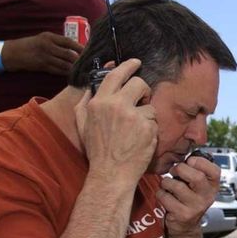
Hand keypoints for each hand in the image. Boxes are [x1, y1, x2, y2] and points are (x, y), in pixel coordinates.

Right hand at [2, 31, 82, 74]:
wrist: (12, 53)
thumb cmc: (29, 44)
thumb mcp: (42, 38)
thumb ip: (56, 41)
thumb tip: (74, 46)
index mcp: (49, 37)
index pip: (68, 41)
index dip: (80, 47)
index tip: (88, 51)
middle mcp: (48, 46)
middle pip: (68, 54)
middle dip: (79, 59)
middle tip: (89, 63)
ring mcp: (45, 57)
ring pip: (64, 64)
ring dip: (74, 68)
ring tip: (83, 69)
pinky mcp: (42, 67)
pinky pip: (58, 70)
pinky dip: (66, 72)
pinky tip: (72, 74)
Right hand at [75, 59, 155, 180]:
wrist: (111, 174)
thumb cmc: (98, 152)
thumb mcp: (82, 126)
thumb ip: (84, 104)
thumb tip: (90, 89)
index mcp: (99, 103)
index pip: (115, 75)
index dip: (128, 66)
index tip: (135, 63)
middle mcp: (115, 105)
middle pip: (138, 83)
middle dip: (143, 90)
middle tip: (142, 100)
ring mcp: (132, 116)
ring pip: (149, 105)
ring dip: (146, 115)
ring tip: (136, 131)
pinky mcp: (147, 127)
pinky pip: (154, 120)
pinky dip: (151, 129)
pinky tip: (141, 140)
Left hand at [159, 154, 219, 235]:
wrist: (185, 226)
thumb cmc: (188, 198)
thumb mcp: (198, 184)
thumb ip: (195, 169)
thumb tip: (182, 151)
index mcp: (213, 186)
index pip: (214, 170)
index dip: (200, 162)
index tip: (190, 161)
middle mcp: (208, 197)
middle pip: (196, 177)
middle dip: (180, 169)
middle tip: (174, 171)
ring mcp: (196, 207)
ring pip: (177, 186)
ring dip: (167, 182)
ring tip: (167, 185)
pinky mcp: (182, 215)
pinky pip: (165, 197)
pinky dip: (161, 194)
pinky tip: (165, 197)